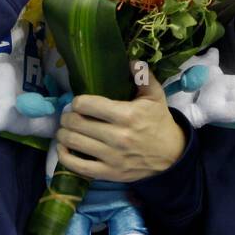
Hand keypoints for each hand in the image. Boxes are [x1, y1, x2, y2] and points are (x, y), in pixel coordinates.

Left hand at [55, 64, 186, 182]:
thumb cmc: (159, 122)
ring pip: (73, 143)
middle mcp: (117, 136)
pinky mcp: (108, 173)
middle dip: (67, 117)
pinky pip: (77, 166)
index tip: (78, 102)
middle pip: (76, 123)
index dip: (77, 101)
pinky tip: (63, 148)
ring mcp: (112, 156)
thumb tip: (129, 61)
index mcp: (127, 115)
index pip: (87, 105)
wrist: (171, 155)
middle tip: (68, 115)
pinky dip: (64, 156)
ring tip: (65, 129)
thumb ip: (143, 76)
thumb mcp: (156, 96)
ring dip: (63, 134)